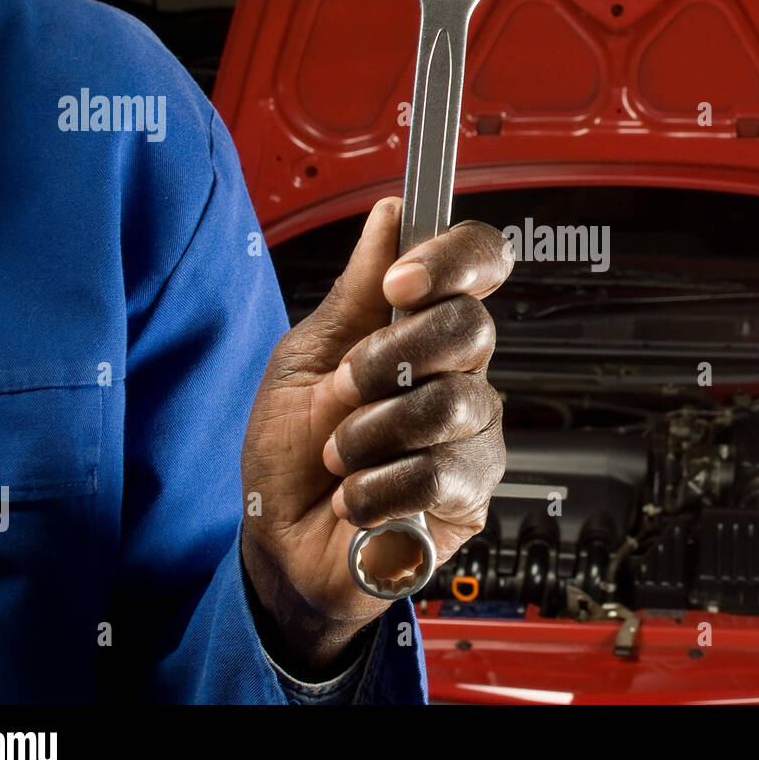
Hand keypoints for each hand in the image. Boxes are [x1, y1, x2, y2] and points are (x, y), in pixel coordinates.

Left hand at [239, 196, 512, 675]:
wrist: (280, 546)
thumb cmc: (291, 454)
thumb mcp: (304, 361)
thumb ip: (353, 293)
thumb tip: (390, 214)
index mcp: (422, 327)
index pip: (478, 263)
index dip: (453, 259)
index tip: (401, 281)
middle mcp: (458, 373)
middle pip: (473, 327)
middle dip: (395, 353)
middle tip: (348, 385)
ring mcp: (471, 432)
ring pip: (453, 403)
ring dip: (373, 431)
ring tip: (340, 456)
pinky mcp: (472, 492)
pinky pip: (442, 472)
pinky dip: (381, 486)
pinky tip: (357, 498)